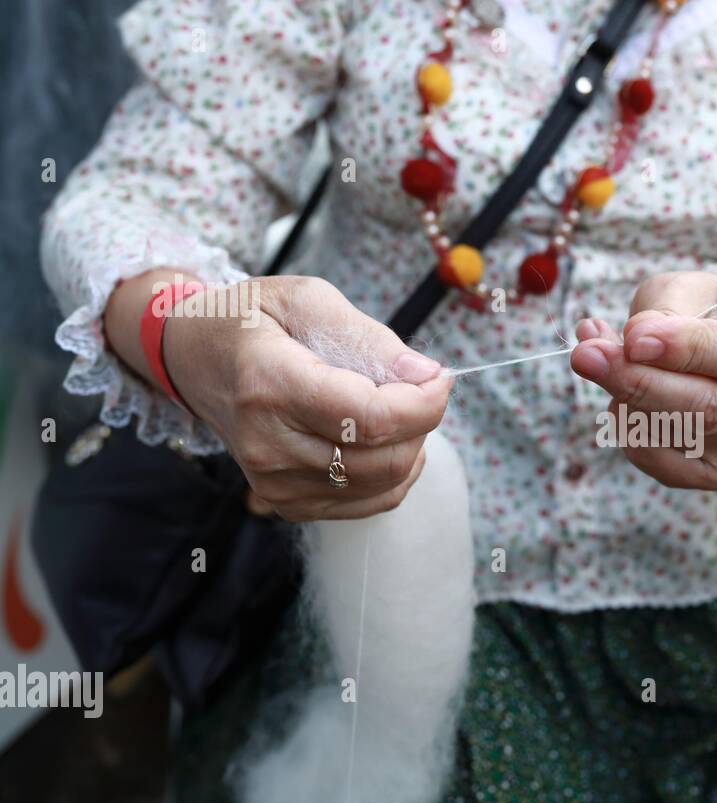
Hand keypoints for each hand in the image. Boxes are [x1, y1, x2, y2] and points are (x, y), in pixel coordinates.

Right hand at [106, 273, 449, 520]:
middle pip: (384, 459)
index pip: (370, 419)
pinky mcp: (285, 502)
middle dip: (422, 423)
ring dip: (411, 447)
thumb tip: (425, 374)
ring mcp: (274, 482)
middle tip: (419, 387)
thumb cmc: (250, 321)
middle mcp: (268, 444)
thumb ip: (370, 337)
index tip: (439, 377)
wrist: (191, 358)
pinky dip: (393, 474)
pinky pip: (368, 503)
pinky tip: (384, 441)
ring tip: (397, 409)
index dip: (423, 404)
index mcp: (270, 385)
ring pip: (383, 485)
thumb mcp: (306, 300)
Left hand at [570, 271, 716, 489]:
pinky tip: (619, 399)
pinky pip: (663, 462)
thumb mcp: (686, 290)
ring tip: (599, 358)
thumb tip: (627, 345)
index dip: (686, 349)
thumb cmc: (702, 311)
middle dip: (639, 381)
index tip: (634, 338)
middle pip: (710, 405)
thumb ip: (662, 312)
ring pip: (681, 436)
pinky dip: (629, 430)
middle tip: (587, 356)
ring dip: (623, 400)